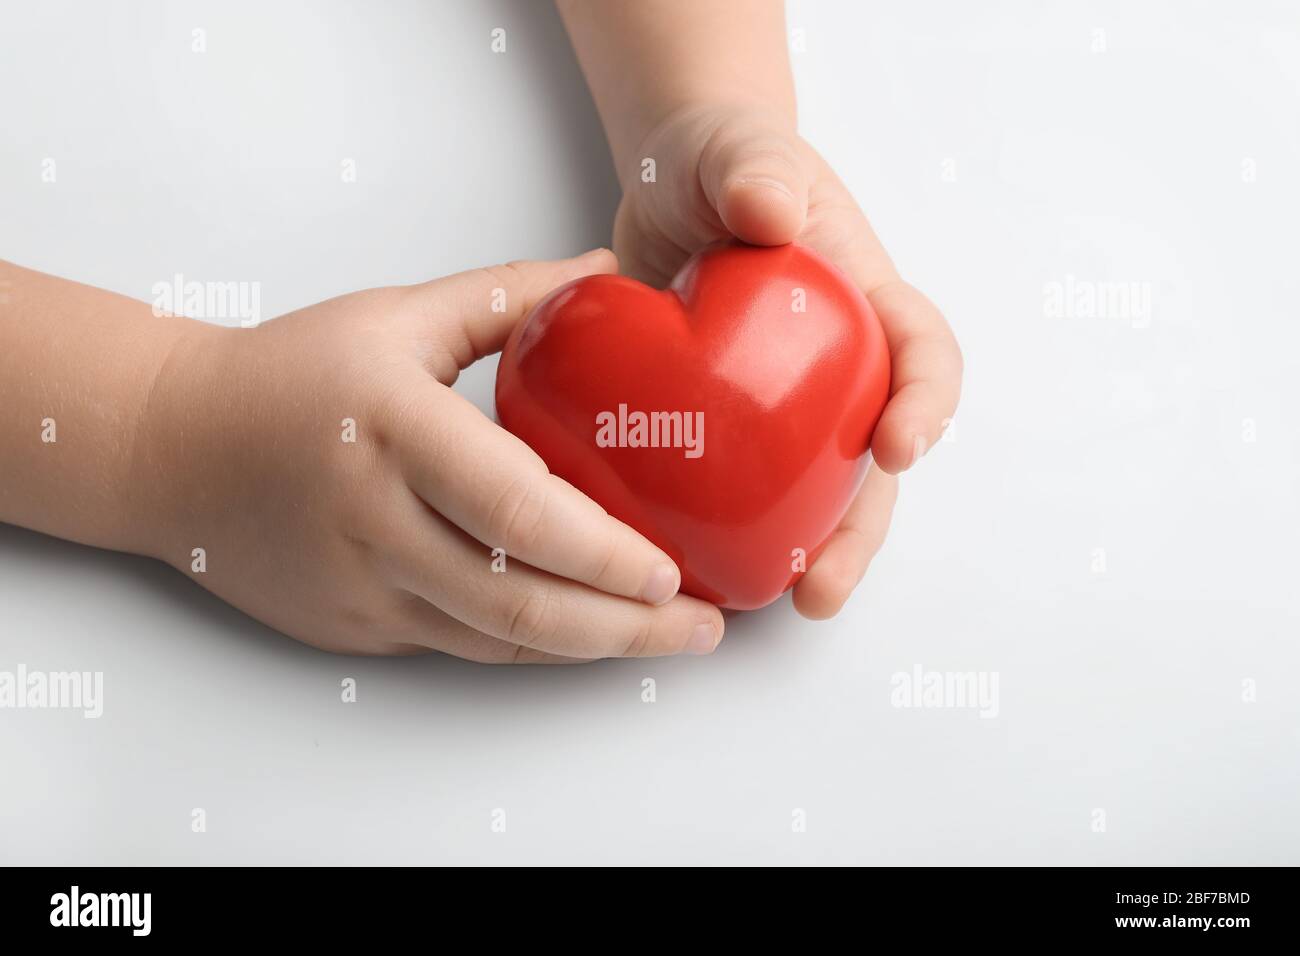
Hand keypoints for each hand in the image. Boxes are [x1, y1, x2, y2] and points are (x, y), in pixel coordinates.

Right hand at [136, 251, 724, 659]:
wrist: (170, 446)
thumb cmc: (290, 373)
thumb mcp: (397, 316)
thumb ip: (508, 296)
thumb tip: (607, 272)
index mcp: (394, 430)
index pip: (516, 511)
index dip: (603, 554)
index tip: (674, 566)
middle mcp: (377, 521)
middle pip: (520, 603)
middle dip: (626, 627)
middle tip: (704, 624)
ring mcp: (363, 586)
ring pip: (497, 643)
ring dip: (594, 650)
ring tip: (669, 638)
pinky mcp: (355, 627)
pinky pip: (463, 649)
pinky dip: (535, 649)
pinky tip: (590, 638)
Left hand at [612, 103, 962, 618]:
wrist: (675, 186)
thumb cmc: (722, 160)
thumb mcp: (738, 149)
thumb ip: (755, 167)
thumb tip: (771, 209)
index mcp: (863, 299)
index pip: (922, 353)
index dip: (927, 404)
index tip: (901, 446)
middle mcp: (839, 364)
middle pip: (871, 460)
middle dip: (860, 529)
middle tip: (823, 586)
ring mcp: (788, 403)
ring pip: (812, 491)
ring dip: (802, 554)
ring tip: (770, 603)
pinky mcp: (732, 425)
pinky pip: (741, 486)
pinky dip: (729, 529)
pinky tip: (696, 567)